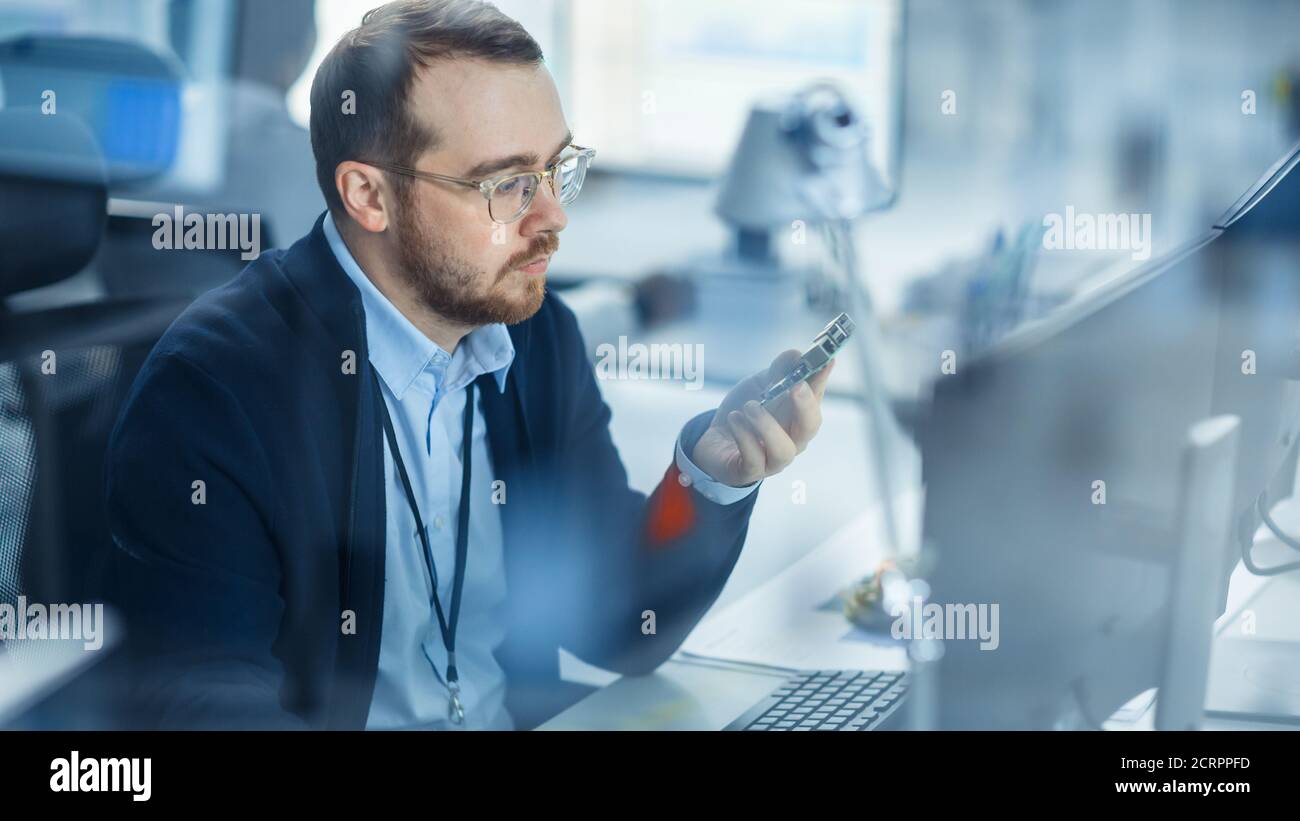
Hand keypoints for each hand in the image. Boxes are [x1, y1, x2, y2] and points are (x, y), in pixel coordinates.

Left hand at [690, 350, 834, 486]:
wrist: (714, 441)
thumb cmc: (745, 414)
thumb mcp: (760, 386)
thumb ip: (778, 372)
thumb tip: (796, 354)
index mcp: (798, 416)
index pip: (816, 397)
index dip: (822, 380)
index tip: (825, 360)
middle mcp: (792, 440)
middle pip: (810, 428)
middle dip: (806, 406)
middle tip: (795, 386)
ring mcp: (773, 459)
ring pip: (783, 449)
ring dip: (766, 425)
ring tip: (749, 407)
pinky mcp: (750, 471)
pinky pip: (753, 459)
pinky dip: (744, 436)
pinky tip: (734, 419)